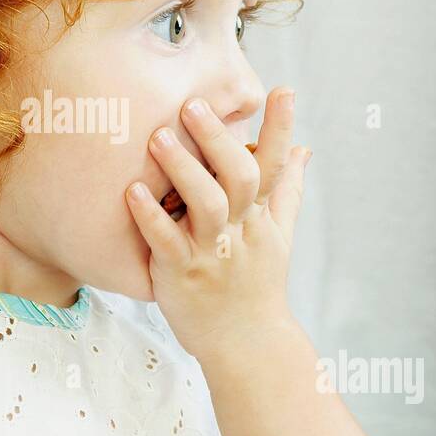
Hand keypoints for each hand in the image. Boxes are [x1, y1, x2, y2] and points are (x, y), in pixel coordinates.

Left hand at [125, 88, 310, 362]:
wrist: (246, 345)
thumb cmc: (257, 285)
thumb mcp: (279, 236)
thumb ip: (288, 190)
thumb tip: (305, 150)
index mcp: (261, 216)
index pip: (276, 166)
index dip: (282, 129)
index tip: (284, 89)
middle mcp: (240, 230)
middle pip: (239, 178)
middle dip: (218, 140)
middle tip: (192, 103)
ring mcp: (212, 252)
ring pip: (206, 205)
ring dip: (182, 169)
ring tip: (157, 137)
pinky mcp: (182, 274)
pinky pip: (165, 242)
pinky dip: (150, 217)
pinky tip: (131, 192)